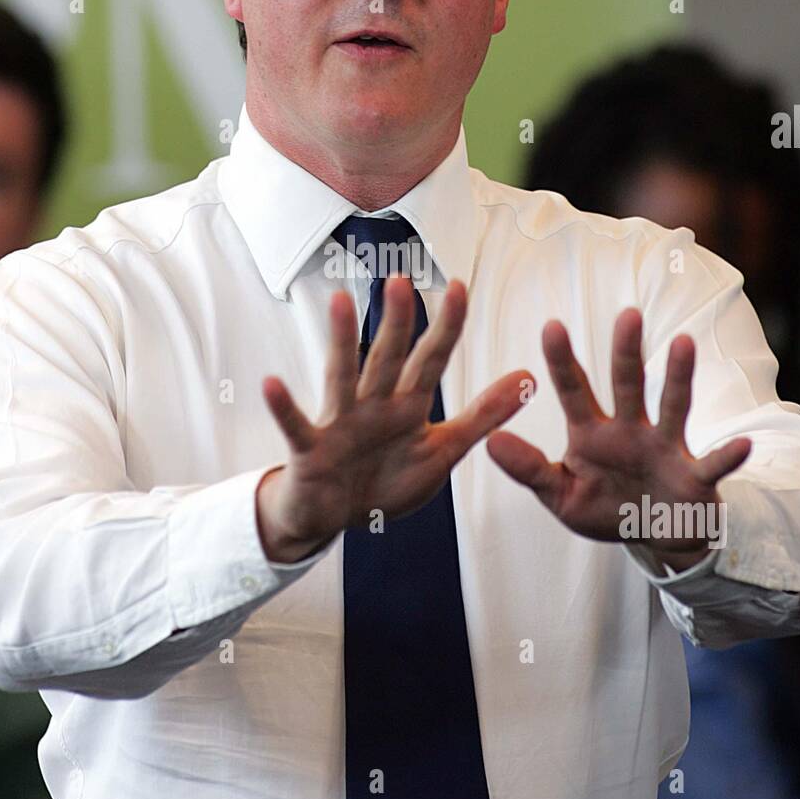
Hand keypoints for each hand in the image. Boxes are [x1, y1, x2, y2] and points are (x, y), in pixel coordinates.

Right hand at [256, 275, 534, 562]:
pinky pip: (296, 426)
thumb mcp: (442, 451)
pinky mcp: (310, 450)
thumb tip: (528, 379)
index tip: (458, 286)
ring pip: (342, 377)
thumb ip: (483, 416)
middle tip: (401, 281)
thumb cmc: (384, 480)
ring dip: (341, 341)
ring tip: (339, 301)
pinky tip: (271, 384)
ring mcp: (339, 424)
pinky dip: (284, 407)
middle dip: (396, 323)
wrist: (331, 517)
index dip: (446, 327)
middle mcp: (372, 406)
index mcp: (406, 406)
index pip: (430, 360)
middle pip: (387, 359)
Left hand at [485, 308, 751, 566]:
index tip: (550, 325)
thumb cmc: (606, 507)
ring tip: (683, 343)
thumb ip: (529, 470)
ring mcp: (666, 449)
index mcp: (592, 433)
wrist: (657, 536)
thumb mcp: (560, 494)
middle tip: (627, 315)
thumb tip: (489, 442)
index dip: (562, 360)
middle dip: (626, 351)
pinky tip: (744, 445)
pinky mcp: (696, 478)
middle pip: (628, 385)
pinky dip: (728, 456)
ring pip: (673, 408)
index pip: (574, 390)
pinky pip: (714, 465)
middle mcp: (631, 431)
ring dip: (678, 378)